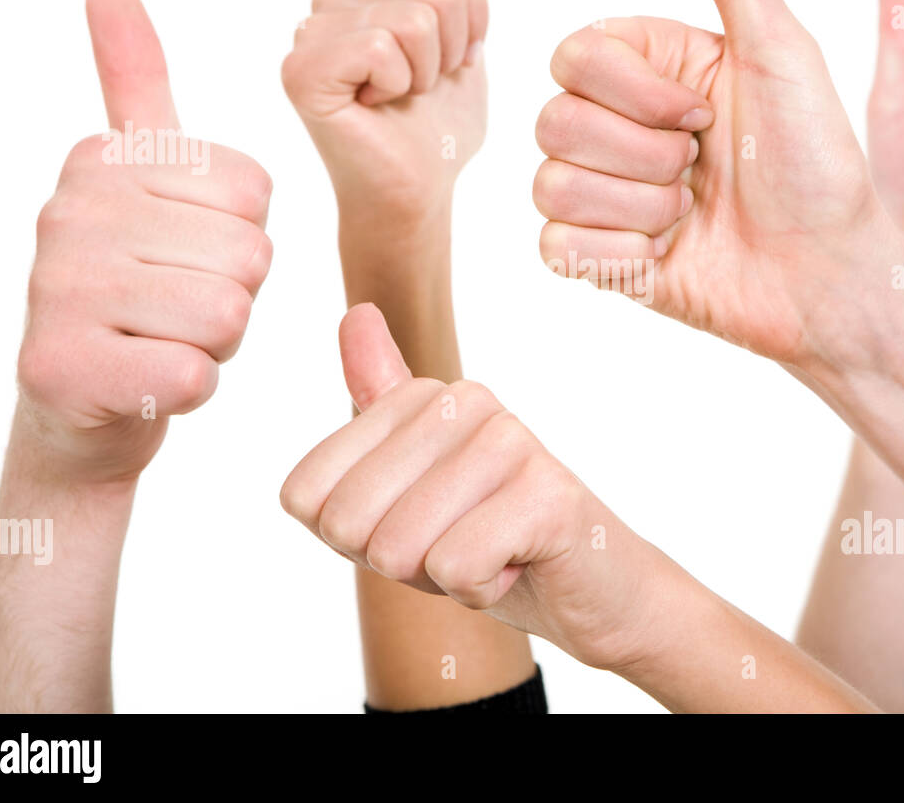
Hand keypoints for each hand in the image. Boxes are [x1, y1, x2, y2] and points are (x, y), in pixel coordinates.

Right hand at [18, 0, 272, 481]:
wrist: (83, 403)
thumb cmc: (136, 290)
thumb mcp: (140, 181)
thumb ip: (134, 87)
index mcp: (101, 160)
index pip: (254, 192)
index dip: (244, 238)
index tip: (187, 254)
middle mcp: (68, 213)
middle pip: (248, 255)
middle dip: (233, 294)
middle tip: (176, 308)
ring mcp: (58, 290)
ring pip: (227, 314)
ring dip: (215, 343)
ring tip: (161, 340)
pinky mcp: (65, 367)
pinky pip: (193, 373)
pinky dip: (190, 388)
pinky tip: (148, 383)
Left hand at [280, 304, 671, 671]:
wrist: (597, 586)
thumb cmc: (493, 540)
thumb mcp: (405, 489)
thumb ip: (372, 414)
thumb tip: (355, 313)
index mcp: (420, 397)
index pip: (306, 494)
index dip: (350, 539)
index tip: (415, 528)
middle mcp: (465, 401)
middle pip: (347, 523)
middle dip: (394, 561)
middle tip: (458, 544)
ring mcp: (510, 441)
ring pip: (397, 548)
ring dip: (440, 578)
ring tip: (493, 550)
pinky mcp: (547, 493)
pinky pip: (454, 567)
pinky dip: (480, 590)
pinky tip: (519, 564)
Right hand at [281, 0, 487, 231]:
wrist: (417, 192)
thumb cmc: (437, 130)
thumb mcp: (462, 47)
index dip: (475, 14)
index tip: (451, 60)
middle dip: (454, 45)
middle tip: (425, 86)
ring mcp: (311, 31)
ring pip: (415, 15)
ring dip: (428, 70)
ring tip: (401, 96)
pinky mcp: (303, 70)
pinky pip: (380, 45)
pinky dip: (398, 84)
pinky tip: (377, 106)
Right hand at [532, 0, 875, 365]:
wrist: (827, 274)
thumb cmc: (818, 165)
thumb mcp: (781, 54)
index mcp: (653, 70)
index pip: (573, 55)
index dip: (632, 92)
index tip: (703, 115)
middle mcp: (620, 126)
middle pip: (553, 120)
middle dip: (643, 155)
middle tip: (702, 171)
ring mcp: (607, 194)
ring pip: (551, 183)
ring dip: (638, 208)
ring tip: (690, 215)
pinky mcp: (601, 257)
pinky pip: (556, 247)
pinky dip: (617, 256)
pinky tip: (666, 256)